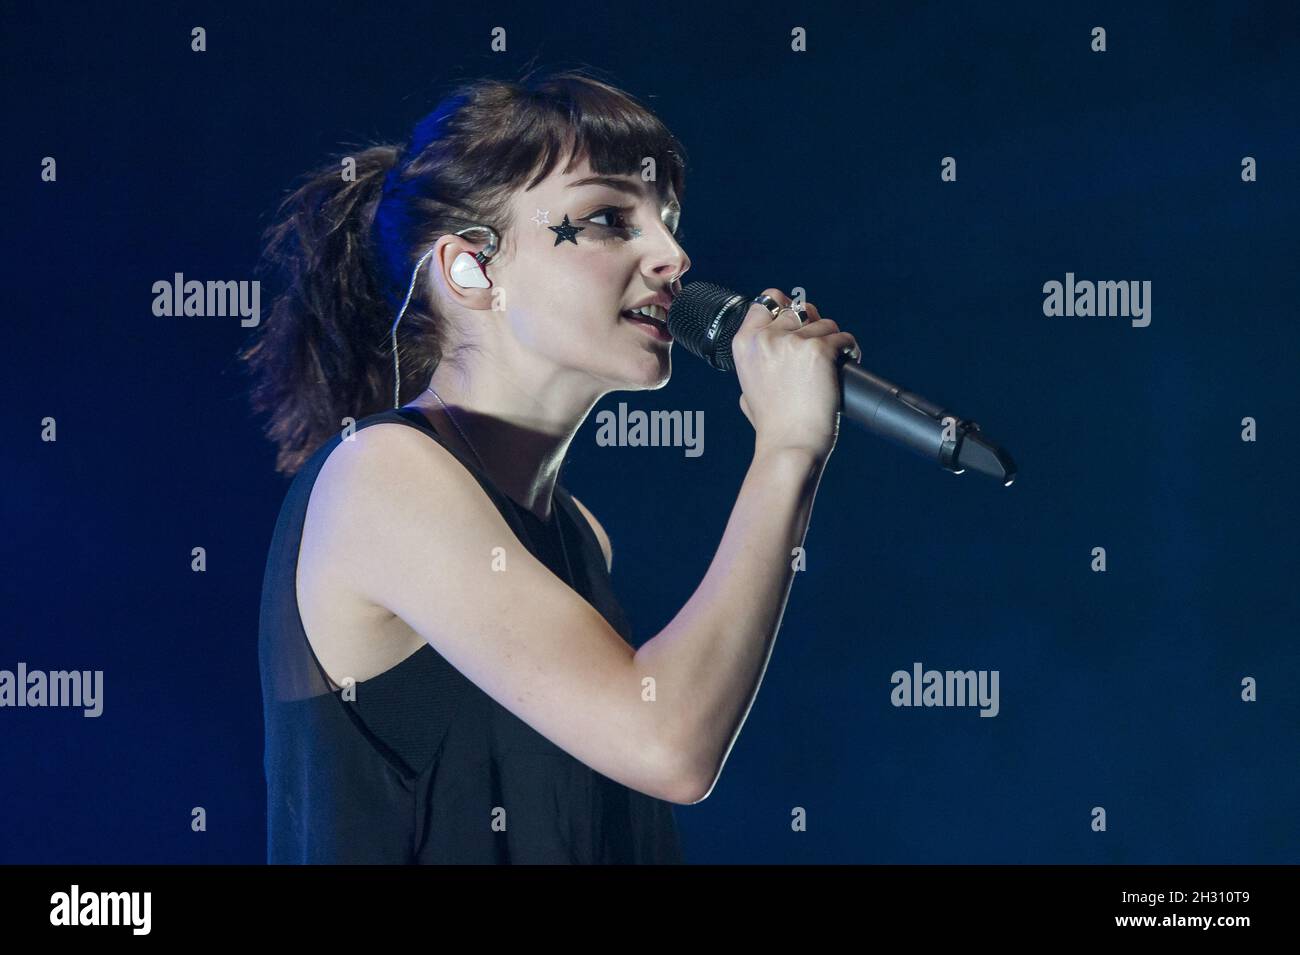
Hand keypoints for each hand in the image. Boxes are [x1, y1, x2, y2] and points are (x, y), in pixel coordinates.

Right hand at [733, 289, 860, 462]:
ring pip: (825, 323)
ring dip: (833, 340)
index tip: (798, 321)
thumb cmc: (772, 425)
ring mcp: (792, 342)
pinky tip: (848, 362)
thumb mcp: (748, 390)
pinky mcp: (819, 350)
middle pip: (799, 309)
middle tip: (820, 345)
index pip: (766, 302)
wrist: (789, 444)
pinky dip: (849, 350)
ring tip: (834, 361)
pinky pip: (843, 338)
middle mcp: (766, 338)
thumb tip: (770, 355)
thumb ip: (756, 366)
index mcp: (745, 343)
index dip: (785, 307)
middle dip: (813, 323)